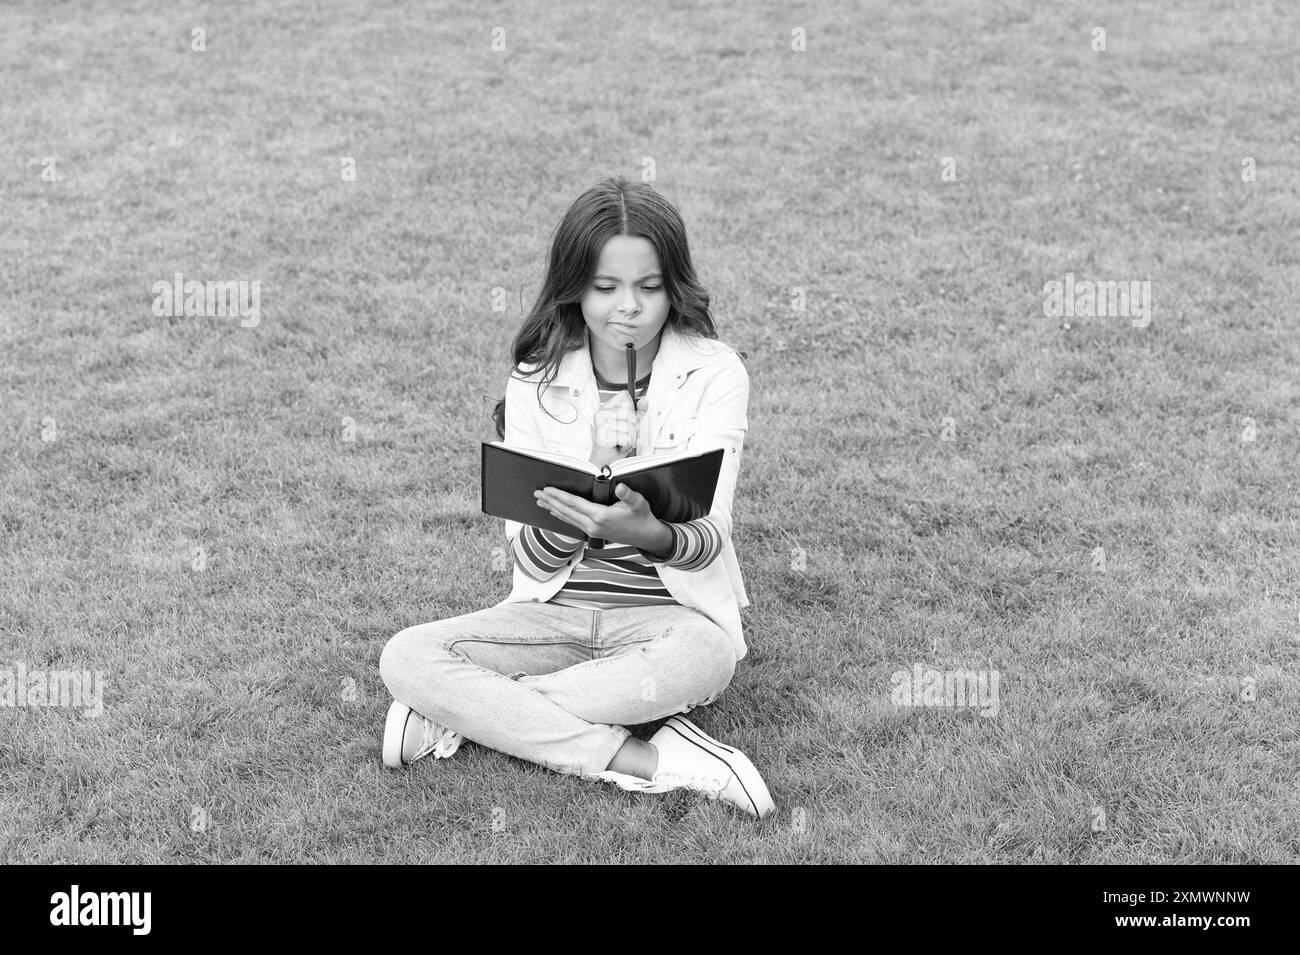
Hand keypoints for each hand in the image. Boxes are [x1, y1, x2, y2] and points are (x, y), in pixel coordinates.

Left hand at [533, 482, 662, 549]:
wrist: (646, 535)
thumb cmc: (641, 517)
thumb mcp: (638, 503)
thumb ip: (628, 495)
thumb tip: (621, 487)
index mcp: (601, 516)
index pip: (575, 504)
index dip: (560, 496)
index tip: (547, 490)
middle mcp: (593, 525)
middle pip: (566, 511)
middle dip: (550, 502)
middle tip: (537, 494)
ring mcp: (592, 530)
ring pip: (567, 518)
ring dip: (553, 509)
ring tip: (540, 502)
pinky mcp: (593, 532)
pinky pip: (573, 523)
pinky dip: (562, 516)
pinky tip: (555, 512)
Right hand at [593, 391, 646, 453]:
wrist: (606, 459)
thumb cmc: (616, 442)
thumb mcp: (630, 424)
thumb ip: (638, 411)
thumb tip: (643, 401)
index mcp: (606, 407)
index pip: (624, 396)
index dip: (632, 407)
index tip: (629, 417)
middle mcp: (601, 414)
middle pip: (629, 412)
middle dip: (633, 425)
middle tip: (627, 432)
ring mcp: (600, 425)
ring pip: (629, 427)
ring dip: (630, 437)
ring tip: (623, 439)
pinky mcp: (602, 437)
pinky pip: (625, 438)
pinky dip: (626, 444)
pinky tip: (619, 445)